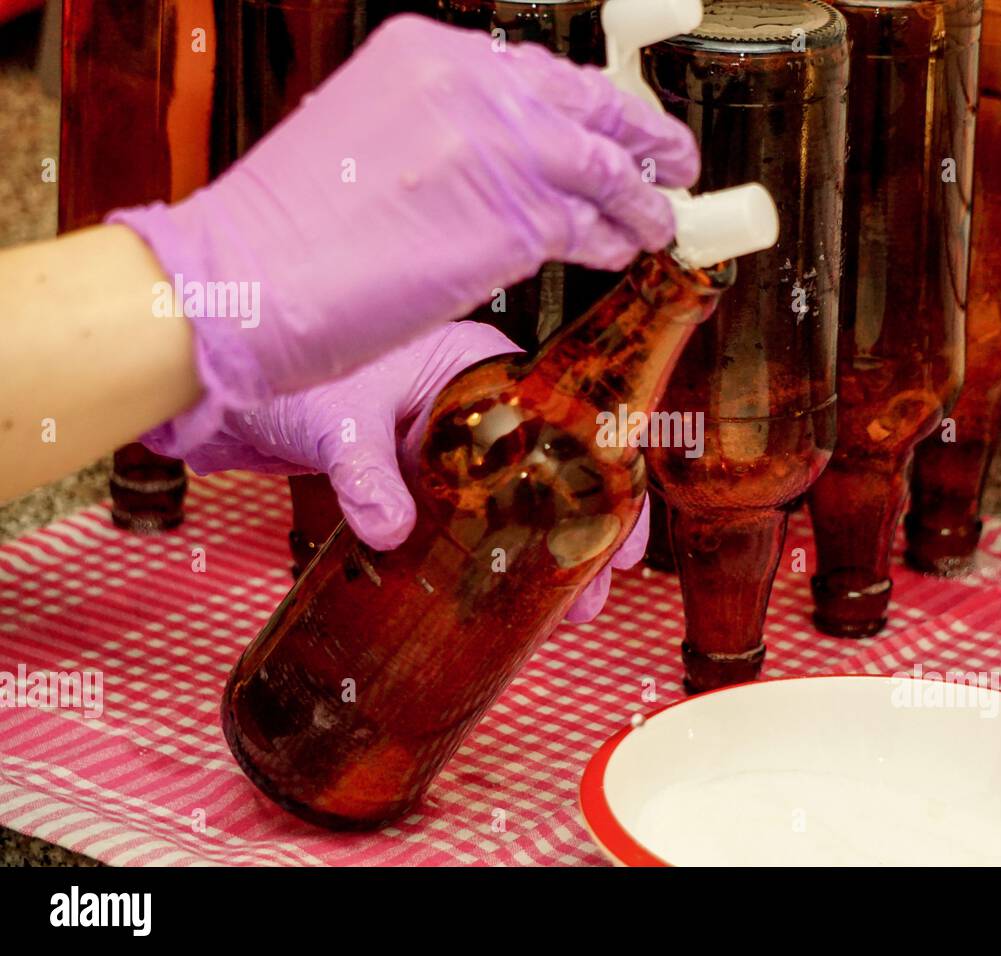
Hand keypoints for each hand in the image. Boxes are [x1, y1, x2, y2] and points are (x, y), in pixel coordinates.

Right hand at [111, 14, 698, 456]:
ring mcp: (503, 150)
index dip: (588, 106)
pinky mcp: (517, 223)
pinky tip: (624, 250)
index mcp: (430, 54)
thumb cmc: (288, 228)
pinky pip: (592, 228)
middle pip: (591, 105)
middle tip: (675, 160)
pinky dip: (616, 240)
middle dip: (645, 135)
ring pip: (606, 169)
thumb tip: (510, 164)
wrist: (246, 280)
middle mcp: (476, 87)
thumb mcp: (368, 133)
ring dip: (641, 200)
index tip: (617, 124)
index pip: (539, 73)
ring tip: (661, 220)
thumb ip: (447, 133)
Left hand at [176, 321, 646, 622]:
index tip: (618, 538)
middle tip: (590, 597)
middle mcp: (474, 405)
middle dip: (578, 537)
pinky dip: (488, 560)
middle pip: (554, 473)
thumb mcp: (339, 415)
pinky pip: (468, 523)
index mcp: (479, 365)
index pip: (570, 420)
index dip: (607, 481)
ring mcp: (446, 447)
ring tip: (560, 616)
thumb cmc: (279, 368)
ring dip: (539, 558)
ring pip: (515, 505)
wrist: (217, 386)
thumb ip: (366, 471)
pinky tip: (500, 602)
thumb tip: (391, 530)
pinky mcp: (415, 482)